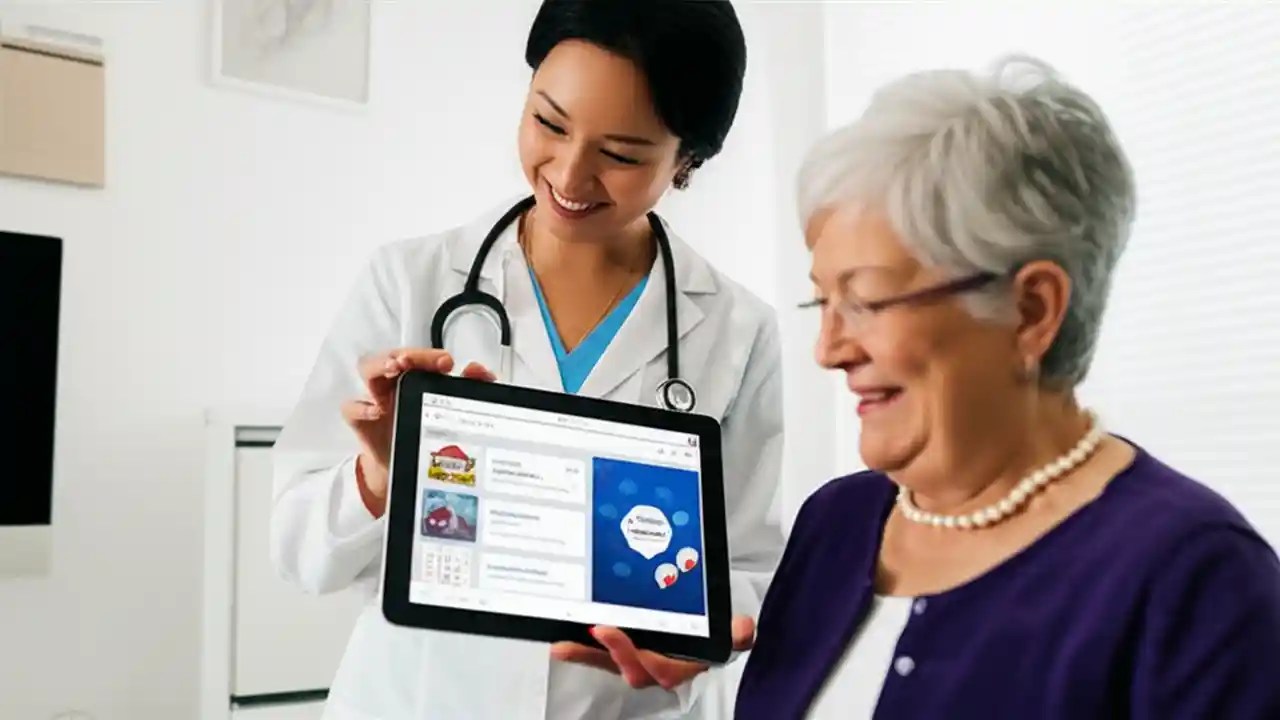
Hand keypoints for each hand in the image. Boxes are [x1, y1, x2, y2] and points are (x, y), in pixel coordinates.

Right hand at [341, 348, 494, 516]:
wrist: (408, 468)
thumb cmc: (425, 431)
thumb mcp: (448, 411)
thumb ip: (467, 389)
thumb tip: (482, 372)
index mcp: (415, 377)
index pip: (418, 356)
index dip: (428, 355)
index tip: (446, 361)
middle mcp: (393, 383)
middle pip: (393, 355)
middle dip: (407, 355)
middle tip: (417, 360)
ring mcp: (375, 399)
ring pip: (369, 370)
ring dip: (381, 365)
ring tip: (395, 368)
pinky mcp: (362, 422)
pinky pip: (352, 409)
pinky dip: (362, 407)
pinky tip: (378, 410)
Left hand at [550, 615, 755, 690]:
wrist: (705, 632)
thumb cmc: (711, 635)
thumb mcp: (729, 634)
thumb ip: (736, 634)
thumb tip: (743, 629)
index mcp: (683, 665)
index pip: (663, 669)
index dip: (641, 658)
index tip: (622, 639)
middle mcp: (658, 667)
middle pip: (632, 667)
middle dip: (613, 652)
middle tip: (596, 629)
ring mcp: (637, 661)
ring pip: (611, 663)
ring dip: (587, 654)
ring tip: (564, 643)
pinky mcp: (620, 653)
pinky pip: (599, 655)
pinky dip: (581, 650)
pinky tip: (562, 642)